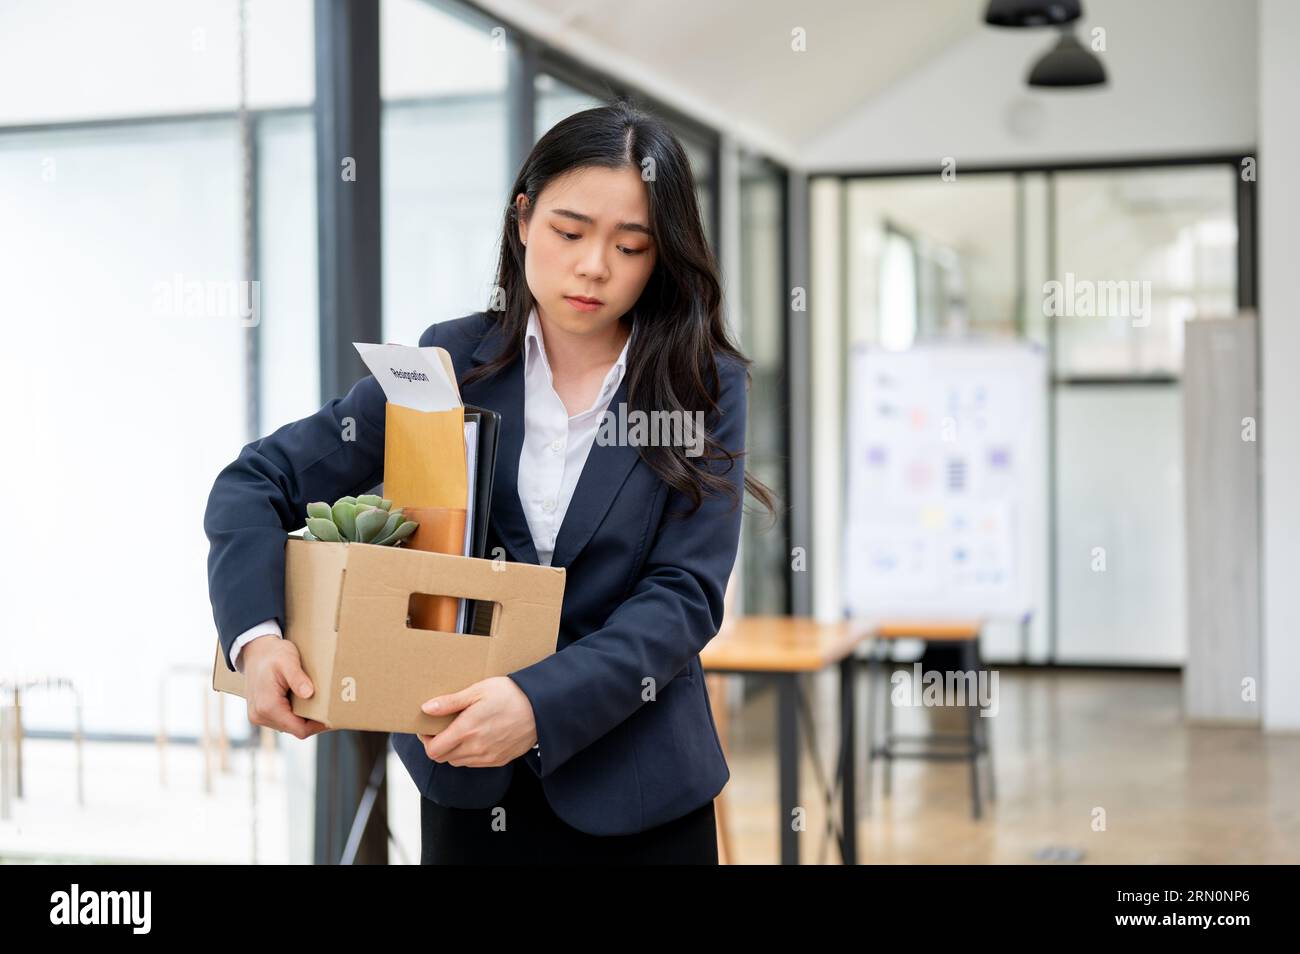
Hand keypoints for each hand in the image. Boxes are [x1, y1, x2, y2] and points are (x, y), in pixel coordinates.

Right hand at [241, 636, 328, 739]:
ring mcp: (258, 716)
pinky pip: (282, 720)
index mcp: (268, 707)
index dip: (318, 726)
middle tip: (329, 709)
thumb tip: (308, 693)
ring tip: (317, 704)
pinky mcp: (260, 713)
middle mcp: (260, 715)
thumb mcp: (288, 661)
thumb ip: (297, 678)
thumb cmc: (272, 654)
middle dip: (312, 721)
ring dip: (303, 718)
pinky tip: (303, 702)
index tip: (333, 717)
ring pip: (289, 726)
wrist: (255, 651)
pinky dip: (294, 714)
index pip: (299, 729)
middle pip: (295, 729)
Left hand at [417, 676, 536, 768]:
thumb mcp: (478, 690)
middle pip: (443, 758)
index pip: (433, 750)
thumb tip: (426, 708)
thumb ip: (450, 702)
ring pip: (458, 762)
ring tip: (462, 730)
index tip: (429, 727)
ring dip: (454, 750)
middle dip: (438, 744)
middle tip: (444, 727)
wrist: (542, 707)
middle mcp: (476, 749)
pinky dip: (470, 754)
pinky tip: (477, 736)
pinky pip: (475, 763)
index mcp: (467, 731)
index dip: (426, 740)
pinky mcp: (500, 760)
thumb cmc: (511, 694)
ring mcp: (488, 758)